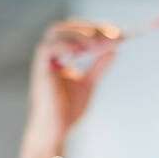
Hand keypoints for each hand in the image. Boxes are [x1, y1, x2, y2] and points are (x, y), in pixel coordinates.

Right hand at [21, 19, 119, 157]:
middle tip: (113, 34)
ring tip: (98, 42)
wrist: (56, 130)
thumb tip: (114, 48)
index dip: (97, 28)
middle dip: (91, 27)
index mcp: (60, 55)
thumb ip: (99, 65)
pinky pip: (49, 48)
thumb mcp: (89, 83)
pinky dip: (66, 44)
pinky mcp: (40, 70)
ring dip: (79, 33)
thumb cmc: (67, 110)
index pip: (77, 31)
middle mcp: (50, 54)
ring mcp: (43, 61)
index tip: (118, 33)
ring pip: (56, 32)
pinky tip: (83, 50)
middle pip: (67, 27)